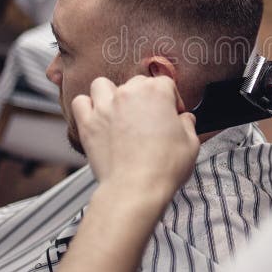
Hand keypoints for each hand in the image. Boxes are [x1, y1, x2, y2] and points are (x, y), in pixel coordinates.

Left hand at [71, 76, 198, 203]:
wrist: (136, 189)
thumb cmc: (165, 167)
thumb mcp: (191, 143)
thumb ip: (188, 124)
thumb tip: (184, 119)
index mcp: (156, 92)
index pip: (166, 83)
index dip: (172, 100)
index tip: (173, 116)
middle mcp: (129, 93)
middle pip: (137, 83)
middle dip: (144, 97)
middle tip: (149, 119)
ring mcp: (105, 107)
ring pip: (103, 85)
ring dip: (110, 94)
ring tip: (119, 111)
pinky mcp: (88, 123)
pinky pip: (80, 102)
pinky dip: (86, 107)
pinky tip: (97, 118)